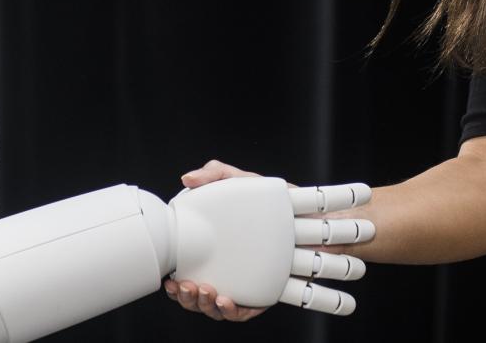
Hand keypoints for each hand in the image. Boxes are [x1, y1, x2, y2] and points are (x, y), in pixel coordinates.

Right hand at [166, 160, 267, 320]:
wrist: (315, 218)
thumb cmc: (277, 202)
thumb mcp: (243, 181)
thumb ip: (216, 174)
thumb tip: (188, 179)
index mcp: (215, 249)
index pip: (187, 269)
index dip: (175, 279)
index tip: (170, 278)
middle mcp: (226, 269)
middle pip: (196, 293)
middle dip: (186, 296)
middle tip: (186, 286)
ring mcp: (243, 283)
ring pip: (215, 307)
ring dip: (204, 305)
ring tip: (204, 291)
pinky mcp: (262, 295)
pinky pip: (243, 312)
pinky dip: (230, 311)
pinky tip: (225, 300)